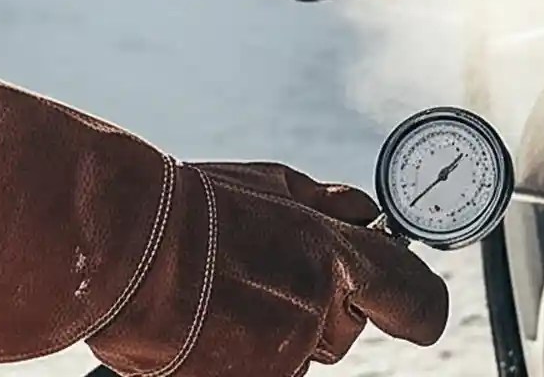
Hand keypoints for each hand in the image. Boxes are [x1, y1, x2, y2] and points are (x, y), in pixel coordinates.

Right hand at [0, 65, 448, 376]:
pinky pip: (265, 371)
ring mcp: (284, 356)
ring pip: (300, 351)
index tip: (411, 305)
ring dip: (273, 330)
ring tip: (222, 296)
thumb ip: (332, 207)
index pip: (417, 301)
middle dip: (315, 304)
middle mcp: (320, 312)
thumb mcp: (274, 184)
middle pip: (345, 327)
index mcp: (337, 258)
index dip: (415, 304)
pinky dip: (243, 354)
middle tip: (261, 274)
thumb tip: (368, 215)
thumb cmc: (194, 209)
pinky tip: (210, 325)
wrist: (125, 252)